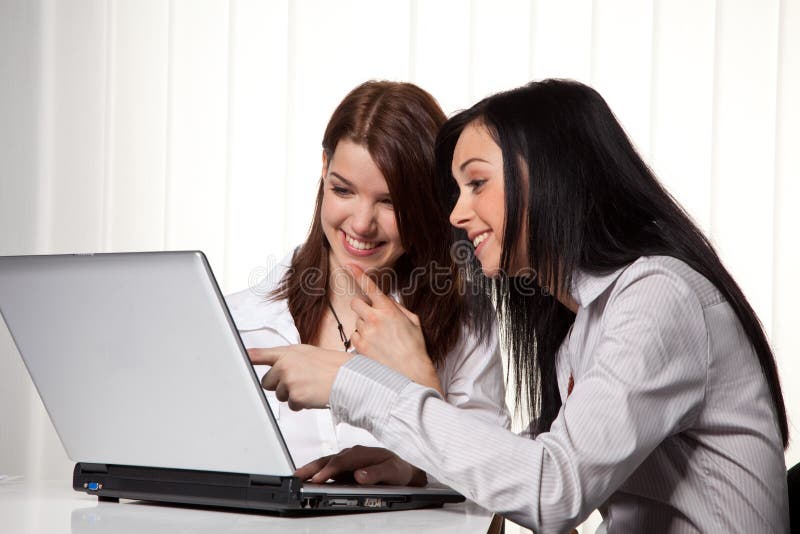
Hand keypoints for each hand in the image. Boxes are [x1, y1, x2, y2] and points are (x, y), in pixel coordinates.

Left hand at [247, 345, 352, 409]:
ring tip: (311, 387)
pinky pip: (291, 405)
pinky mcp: (294, 395)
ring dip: (293, 395)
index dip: (250, 357)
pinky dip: (302, 404)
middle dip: (280, 385)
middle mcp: (286, 364)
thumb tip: (277, 365)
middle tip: (300, 382)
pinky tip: (314, 395)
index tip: (240, 357)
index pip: (263, 354)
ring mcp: (289, 379)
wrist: (350, 378)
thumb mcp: (310, 355)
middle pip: (267, 382)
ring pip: (280, 395)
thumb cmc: (334, 367)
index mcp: (291, 352)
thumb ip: (290, 358)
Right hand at [295, 445, 426, 485]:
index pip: (341, 461)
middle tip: (297, 476)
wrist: (404, 470)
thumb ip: (376, 473)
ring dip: (311, 469)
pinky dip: (317, 472)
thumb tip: (359, 474)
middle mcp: (352, 454)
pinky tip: (309, 479)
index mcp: (362, 453)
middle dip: (312, 467)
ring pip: (326, 463)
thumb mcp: (393, 472)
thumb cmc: (398, 469)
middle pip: (328, 460)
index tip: (317, 479)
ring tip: (297, 477)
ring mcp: (347, 460)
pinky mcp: (345, 468)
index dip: (328, 470)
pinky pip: (328, 469)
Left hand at [347, 265, 442, 394]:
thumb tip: (388, 302)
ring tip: (379, 338)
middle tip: (371, 315)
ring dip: (364, 325)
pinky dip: (361, 338)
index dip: (358, 274)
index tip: (349, 265)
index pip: (370, 287)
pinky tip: (374, 346)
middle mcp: (374, 318)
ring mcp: (365, 332)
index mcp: (388, 309)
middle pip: (356, 302)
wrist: (410, 373)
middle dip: (361, 306)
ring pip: (356, 320)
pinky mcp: (359, 346)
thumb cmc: (414, 347)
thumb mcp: (413, 322)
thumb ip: (398, 308)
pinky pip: (354, 335)